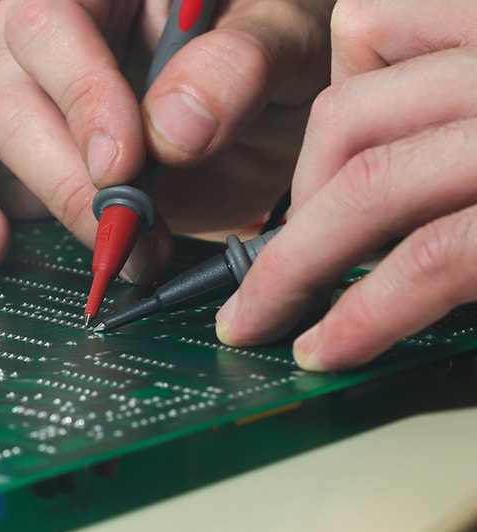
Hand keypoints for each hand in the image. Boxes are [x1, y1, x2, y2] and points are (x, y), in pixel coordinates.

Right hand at [0, 0, 332, 283]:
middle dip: (58, 181)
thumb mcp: (286, 44)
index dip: (78, 94)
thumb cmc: (278, 66)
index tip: (126, 163)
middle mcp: (40, 48)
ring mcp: (9, 109)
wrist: (273, 123)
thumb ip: (239, 65)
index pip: (49, 21)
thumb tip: (172, 127)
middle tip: (120, 240)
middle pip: (3, 99)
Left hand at [216, 0, 476, 370]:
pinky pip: (424, 258)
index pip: (367, 30)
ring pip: (366, 184)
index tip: (303, 190)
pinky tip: (330, 345)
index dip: (323, 119)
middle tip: (261, 279)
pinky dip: (365, 313)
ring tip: (262, 323)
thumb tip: (321, 180)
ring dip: (297, 270)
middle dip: (293, 208)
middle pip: (346, 114)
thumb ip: (420, 113)